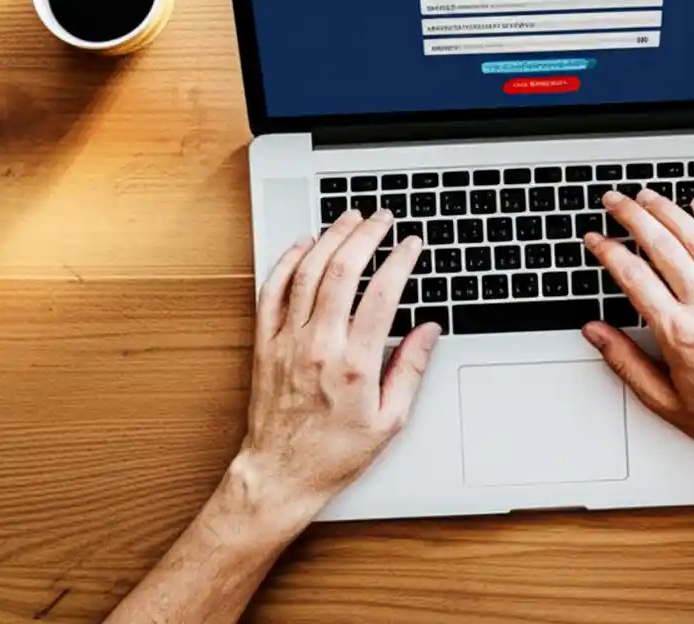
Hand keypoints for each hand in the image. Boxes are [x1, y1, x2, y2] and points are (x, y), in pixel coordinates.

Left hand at [232, 210, 440, 528]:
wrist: (281, 474)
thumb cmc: (335, 453)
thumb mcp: (390, 420)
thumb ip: (410, 369)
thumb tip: (428, 330)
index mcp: (355, 365)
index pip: (382, 295)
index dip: (400, 261)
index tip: (411, 245)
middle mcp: (319, 347)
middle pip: (343, 272)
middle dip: (366, 236)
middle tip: (382, 218)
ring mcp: (287, 342)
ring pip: (308, 273)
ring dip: (330, 238)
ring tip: (349, 220)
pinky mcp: (265, 344)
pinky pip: (272, 291)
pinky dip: (288, 262)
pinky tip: (303, 245)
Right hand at [582, 190, 693, 491]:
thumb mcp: (665, 401)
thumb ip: (625, 362)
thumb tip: (595, 332)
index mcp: (679, 334)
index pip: (634, 278)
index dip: (609, 252)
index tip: (595, 240)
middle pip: (664, 247)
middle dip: (633, 217)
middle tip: (614, 201)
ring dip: (670, 212)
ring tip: (649, 196)